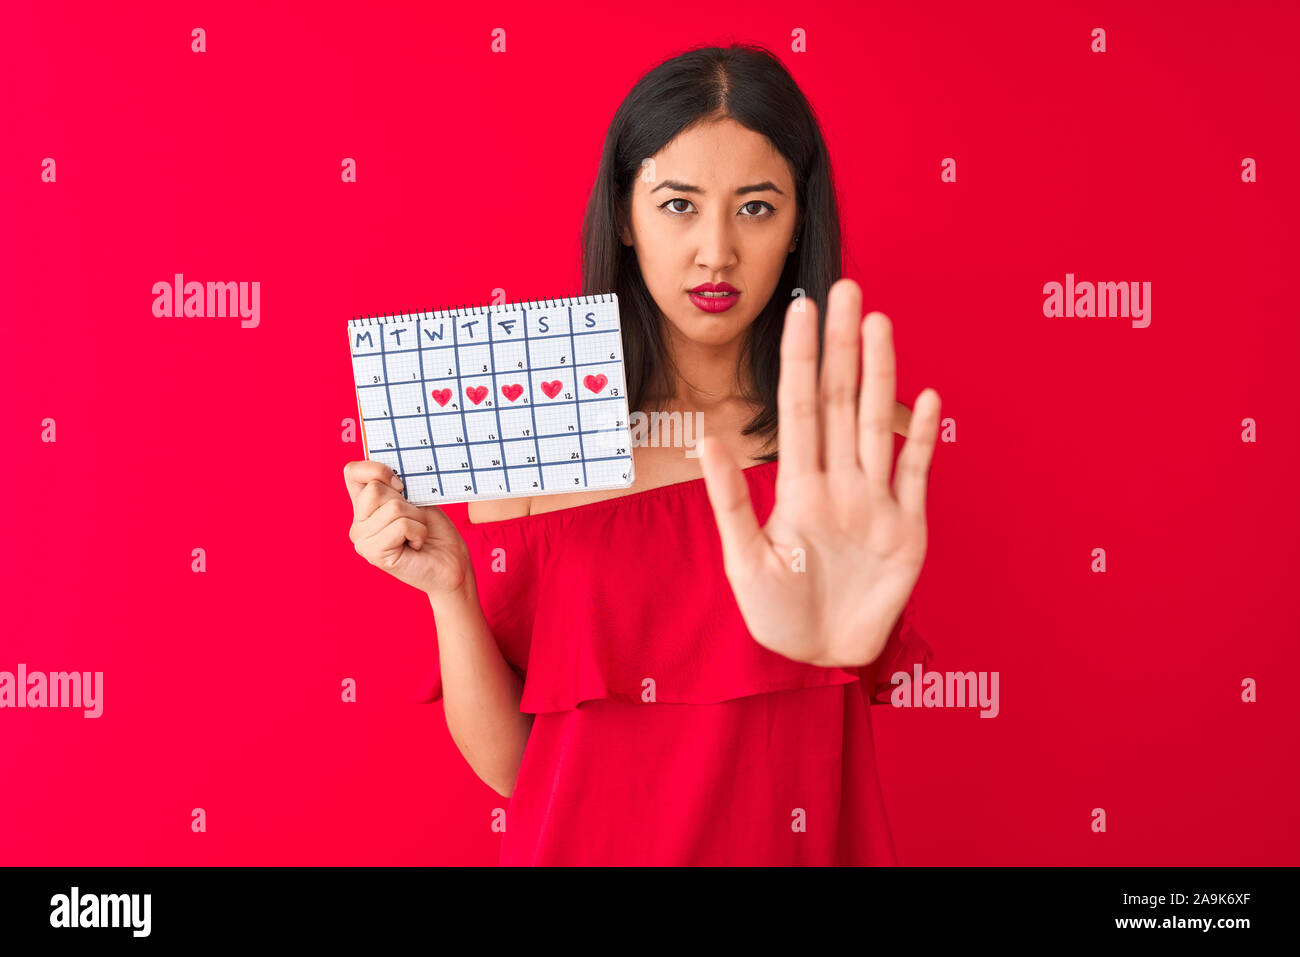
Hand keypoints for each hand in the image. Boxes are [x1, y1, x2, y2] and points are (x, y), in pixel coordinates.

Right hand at [344, 461, 472, 597]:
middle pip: (375, 489)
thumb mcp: (415, 500)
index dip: (376, 469)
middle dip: (407, 502)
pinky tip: (416, 545)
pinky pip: (401, 525)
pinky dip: (418, 532)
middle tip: (415, 521)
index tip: (401, 485)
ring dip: (417, 519)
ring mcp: (363, 540)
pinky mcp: (374, 554)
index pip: (352, 472)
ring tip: (417, 535)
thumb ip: (395, 486)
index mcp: (364, 507)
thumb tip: (390, 473)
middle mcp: (357, 524)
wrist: (451, 563)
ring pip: (392, 508)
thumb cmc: (434, 532)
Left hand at [699, 278, 939, 667]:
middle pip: (842, 401)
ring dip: (881, 375)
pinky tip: (926, 397)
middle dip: (844, 346)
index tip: (800, 307)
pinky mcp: (908, 529)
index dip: (800, 358)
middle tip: (847, 288)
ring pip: (879, 424)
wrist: (821, 660)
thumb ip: (730, 501)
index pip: (799, 408)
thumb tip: (708, 439)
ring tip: (881, 323)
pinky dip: (922, 438)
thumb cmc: (777, 615)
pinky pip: (916, 474)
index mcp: (798, 488)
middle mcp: (839, 483)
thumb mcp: (744, 561)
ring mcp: (875, 502)